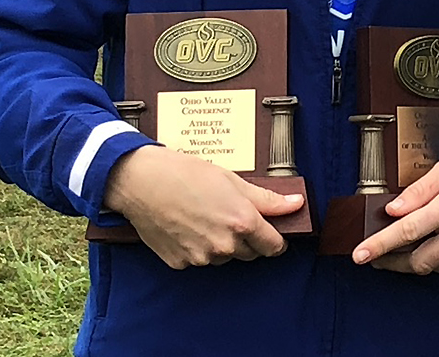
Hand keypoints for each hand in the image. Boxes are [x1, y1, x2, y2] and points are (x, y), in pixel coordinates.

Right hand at [102, 145, 305, 268]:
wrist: (141, 182)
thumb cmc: (186, 174)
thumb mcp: (233, 181)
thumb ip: (267, 199)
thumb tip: (297, 204)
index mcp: (242, 223)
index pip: (274, 246)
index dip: (276, 239)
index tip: (272, 234)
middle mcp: (224, 246)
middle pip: (250, 254)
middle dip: (248, 239)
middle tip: (232, 216)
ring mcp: (201, 258)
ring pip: (223, 258)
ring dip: (222, 244)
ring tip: (205, 217)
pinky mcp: (180, 263)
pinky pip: (198, 260)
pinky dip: (197, 248)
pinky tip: (187, 227)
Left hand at [353, 149, 438, 273]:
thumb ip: (418, 191)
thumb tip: (393, 211)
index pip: (407, 231)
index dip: (380, 245)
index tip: (360, 255)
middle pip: (419, 261)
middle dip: (394, 262)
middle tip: (379, 256)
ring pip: (438, 267)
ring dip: (418, 261)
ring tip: (407, 249)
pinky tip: (438, 246)